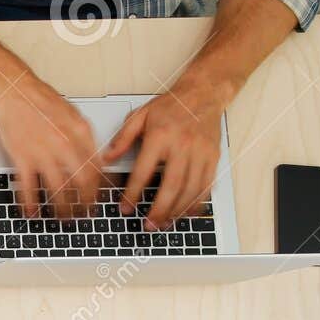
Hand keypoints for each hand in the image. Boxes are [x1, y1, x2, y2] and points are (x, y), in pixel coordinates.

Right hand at [0, 75, 100, 218]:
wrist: (15, 91)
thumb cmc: (41, 101)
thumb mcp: (73, 116)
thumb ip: (85, 138)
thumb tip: (95, 159)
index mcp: (80, 133)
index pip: (97, 167)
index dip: (100, 188)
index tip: (99, 199)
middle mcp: (64, 144)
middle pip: (82, 183)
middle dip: (85, 204)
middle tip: (85, 215)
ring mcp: (43, 153)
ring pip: (58, 190)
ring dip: (62, 209)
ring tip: (63, 219)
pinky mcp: (22, 158)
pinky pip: (28, 188)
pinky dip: (30, 204)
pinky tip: (32, 213)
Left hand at [102, 74, 228, 229]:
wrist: (204, 93)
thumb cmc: (171, 105)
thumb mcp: (140, 116)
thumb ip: (123, 138)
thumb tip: (106, 158)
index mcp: (160, 136)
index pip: (144, 172)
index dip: (133, 194)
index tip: (125, 208)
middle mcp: (182, 146)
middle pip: (171, 186)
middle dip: (159, 210)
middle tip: (148, 226)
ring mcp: (201, 153)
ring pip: (191, 189)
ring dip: (177, 211)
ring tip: (164, 224)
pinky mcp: (213, 157)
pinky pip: (206, 184)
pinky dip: (196, 202)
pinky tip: (186, 212)